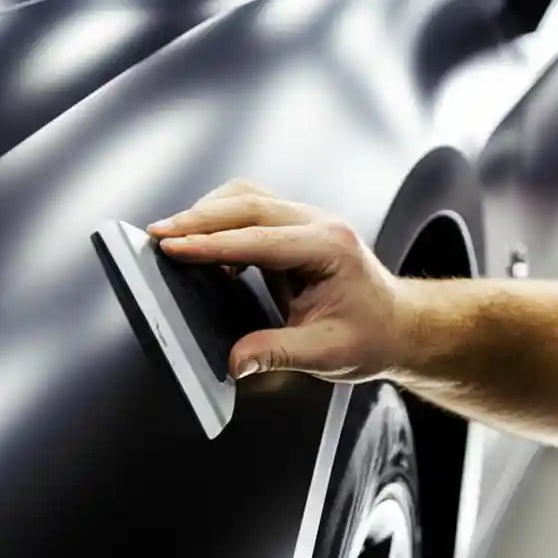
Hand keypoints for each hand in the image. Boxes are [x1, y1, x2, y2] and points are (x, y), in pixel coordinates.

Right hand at [147, 181, 410, 381]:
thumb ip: (277, 353)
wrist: (400, 325)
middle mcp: (318, 224)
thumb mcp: (328, 353)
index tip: (174, 247)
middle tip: (158, 234)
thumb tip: (235, 360)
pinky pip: (250, 208)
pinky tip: (204, 246)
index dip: (212, 244)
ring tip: (173, 236)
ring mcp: (306, 220)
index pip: (259, 239)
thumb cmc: (372, 335)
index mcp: (329, 248)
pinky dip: (220, 222)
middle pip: (248, 204)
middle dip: (198, 218)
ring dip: (207, 213)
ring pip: (246, 197)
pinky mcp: (293, 226)